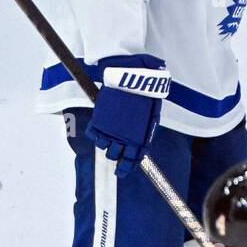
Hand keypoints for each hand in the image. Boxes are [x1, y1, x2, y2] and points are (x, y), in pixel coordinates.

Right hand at [85, 55, 170, 178]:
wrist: (131, 75)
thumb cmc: (146, 92)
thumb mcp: (152, 114)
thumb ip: (147, 130)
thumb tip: (143, 143)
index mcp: (140, 138)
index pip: (132, 160)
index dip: (127, 167)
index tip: (123, 171)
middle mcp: (124, 138)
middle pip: (116, 157)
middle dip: (117, 159)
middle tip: (116, 160)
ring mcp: (110, 130)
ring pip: (104, 149)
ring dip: (107, 147)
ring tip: (110, 141)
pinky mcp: (99, 121)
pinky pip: (93, 135)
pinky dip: (96, 135)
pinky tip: (101, 131)